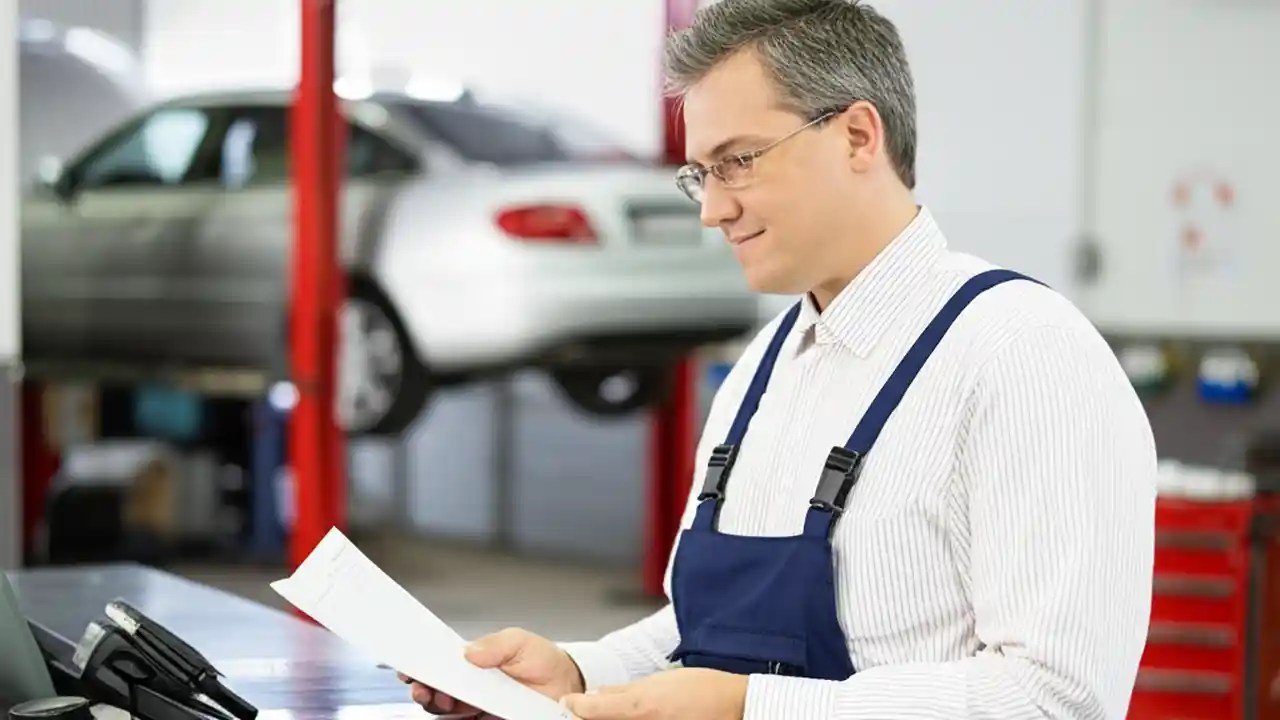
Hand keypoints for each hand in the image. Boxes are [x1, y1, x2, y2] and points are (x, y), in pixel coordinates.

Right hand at [399, 627, 584, 717]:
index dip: (421, 665)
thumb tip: (470, 651)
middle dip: (424, 687)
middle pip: (434, 689)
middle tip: (425, 686)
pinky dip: (451, 719)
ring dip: (436, 704)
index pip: (439, 663)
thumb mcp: (522, 642)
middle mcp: (469, 685)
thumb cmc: (543, 662)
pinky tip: (456, 713)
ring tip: (445, 700)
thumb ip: (497, 644)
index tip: (410, 667)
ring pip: (442, 710)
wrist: (567, 687)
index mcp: (472, 662)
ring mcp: (475, 707)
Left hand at [561, 668, 747, 719]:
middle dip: (589, 718)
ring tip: (610, 713)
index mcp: (639, 708)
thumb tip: (598, 692)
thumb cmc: (704, 691)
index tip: (570, 704)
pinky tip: (639, 718)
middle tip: (585, 712)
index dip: (575, 707)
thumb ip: (624, 690)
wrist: (735, 708)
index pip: (591, 710)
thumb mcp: (660, 681)